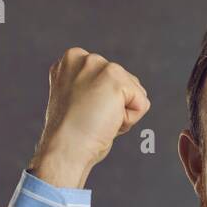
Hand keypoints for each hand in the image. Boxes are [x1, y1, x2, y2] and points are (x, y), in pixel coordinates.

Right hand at [28, 47, 150, 188]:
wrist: (65, 149)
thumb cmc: (71, 136)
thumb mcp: (78, 103)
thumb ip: (94, 90)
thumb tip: (115, 97)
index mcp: (71, 61)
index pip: (110, 80)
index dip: (103, 104)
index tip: (82, 113)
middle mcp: (83, 58)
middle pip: (126, 83)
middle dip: (116, 107)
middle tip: (91, 120)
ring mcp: (98, 65)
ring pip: (136, 93)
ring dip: (123, 113)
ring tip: (98, 121)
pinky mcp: (114, 77)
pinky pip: (142, 104)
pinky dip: (130, 120)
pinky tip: (107, 122)